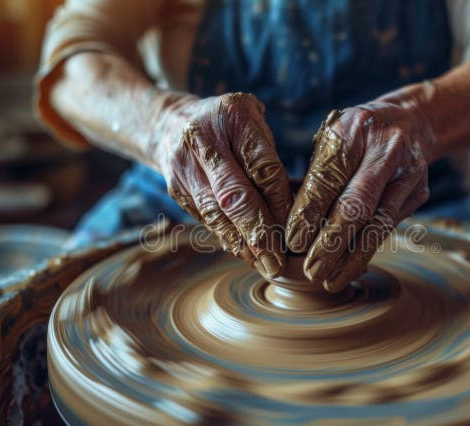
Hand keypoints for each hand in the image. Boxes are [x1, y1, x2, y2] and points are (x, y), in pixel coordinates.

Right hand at [156, 92, 291, 277]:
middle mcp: (204, 139)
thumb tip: (301, 206)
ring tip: (265, 265)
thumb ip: (271, 156)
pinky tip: (247, 255)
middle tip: (278, 260)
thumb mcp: (254, 122)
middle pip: (234, 194)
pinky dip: (228, 239)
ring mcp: (184, 166)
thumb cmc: (230, 126)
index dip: (279, 202)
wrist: (168, 122)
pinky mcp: (176, 189)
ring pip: (216, 213)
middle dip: (259, 231)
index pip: (262, 167)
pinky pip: (205, 219)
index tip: (297, 228)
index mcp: (233, 116)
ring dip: (242, 244)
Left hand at [285, 90, 433, 291]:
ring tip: (330, 280)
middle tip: (311, 270)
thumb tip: (284, 221)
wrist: (410, 121)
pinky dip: (366, 250)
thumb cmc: (355, 136)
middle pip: (357, 204)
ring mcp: (408, 174)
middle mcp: (386, 150)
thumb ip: (313, 175)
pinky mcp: (418, 193)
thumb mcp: (330, 139)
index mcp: (354, 129)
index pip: (328, 177)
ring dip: (352, 257)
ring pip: (377, 223)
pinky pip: (388, 227)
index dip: (310, 211)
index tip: (293, 240)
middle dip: (332, 242)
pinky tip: (348, 269)